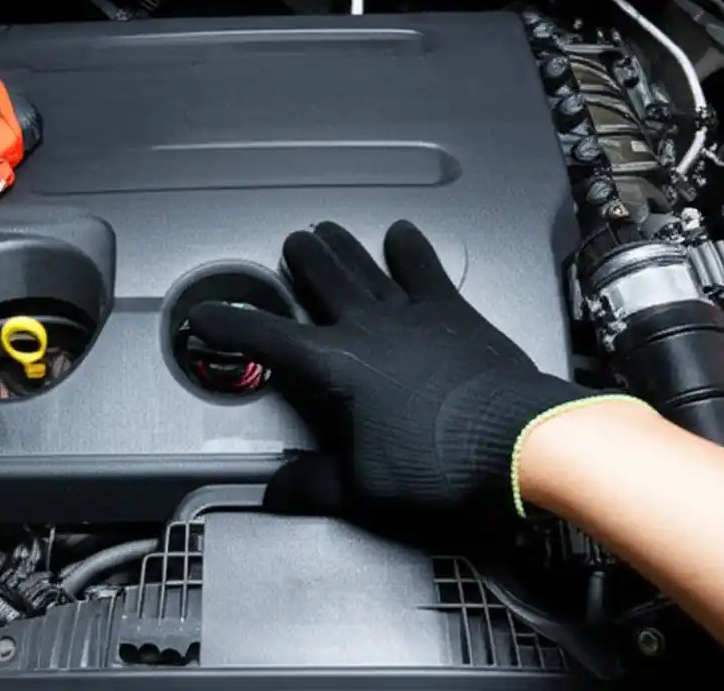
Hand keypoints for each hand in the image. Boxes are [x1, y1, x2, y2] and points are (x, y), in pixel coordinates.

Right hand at [189, 221, 603, 527]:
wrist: (517, 441)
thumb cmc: (439, 466)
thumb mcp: (364, 489)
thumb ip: (314, 485)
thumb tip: (277, 493)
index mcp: (336, 367)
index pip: (268, 340)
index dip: (232, 326)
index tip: (206, 316)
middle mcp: (368, 328)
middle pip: (322, 281)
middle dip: (299, 262)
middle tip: (287, 245)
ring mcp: (413, 315)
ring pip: (366, 269)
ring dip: (343, 248)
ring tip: (325, 230)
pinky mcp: (453, 313)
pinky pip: (425, 271)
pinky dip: (411, 250)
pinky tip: (402, 234)